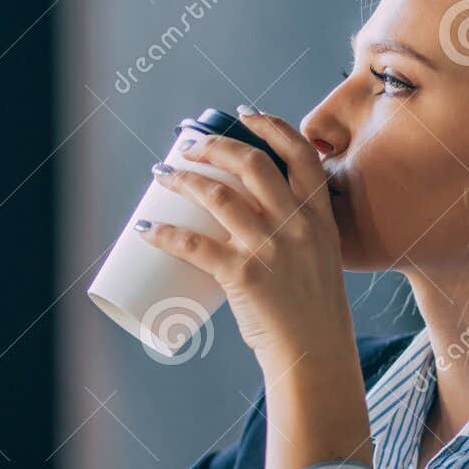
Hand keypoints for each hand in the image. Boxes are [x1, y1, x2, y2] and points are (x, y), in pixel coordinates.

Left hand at [138, 107, 353, 367]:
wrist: (316, 353)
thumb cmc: (314, 309)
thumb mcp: (322, 255)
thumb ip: (298, 230)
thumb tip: (252, 214)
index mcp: (319, 216)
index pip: (301, 153)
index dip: (271, 126)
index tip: (245, 115)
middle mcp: (297, 225)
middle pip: (251, 163)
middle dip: (215, 146)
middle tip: (190, 146)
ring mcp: (270, 248)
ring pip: (218, 195)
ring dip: (183, 179)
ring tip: (163, 174)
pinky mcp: (243, 275)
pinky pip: (194, 246)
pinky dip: (165, 233)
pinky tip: (147, 228)